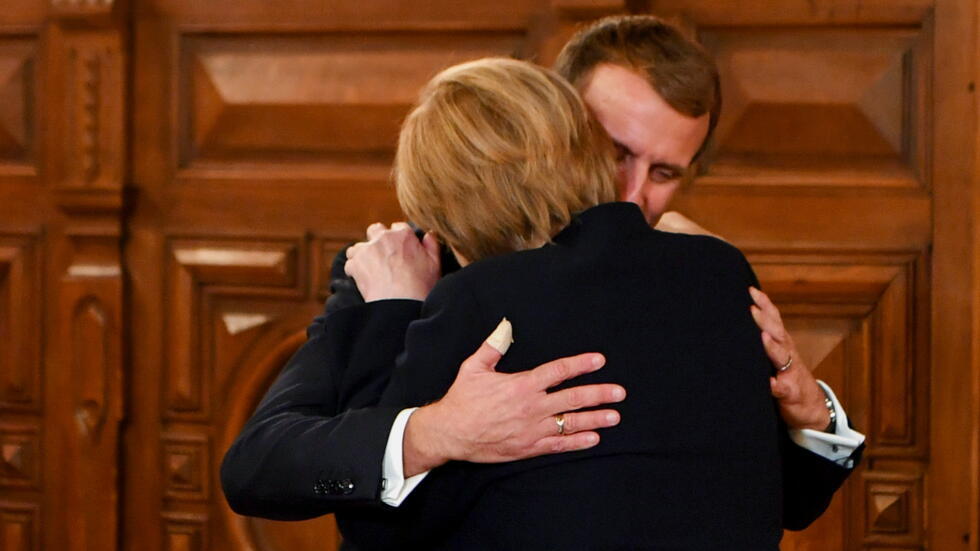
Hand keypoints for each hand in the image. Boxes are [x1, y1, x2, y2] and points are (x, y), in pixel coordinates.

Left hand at [344, 222, 440, 301]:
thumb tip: (428, 235)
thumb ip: (431, 245)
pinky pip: (350, 263)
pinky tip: (363, 279)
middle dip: (377, 239)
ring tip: (370, 268)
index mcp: (403, 235)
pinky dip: (354, 270)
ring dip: (362, 255)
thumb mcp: (435, 263)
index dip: (398, 237)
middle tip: (382, 255)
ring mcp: (367, 250)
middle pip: (375, 229)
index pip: (398, 227)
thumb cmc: (420, 286)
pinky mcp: (355, 264)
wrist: (401, 304)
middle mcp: (383, 238)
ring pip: (358, 246)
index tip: (398, 248)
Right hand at [402, 321, 625, 475]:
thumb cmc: (462, 399)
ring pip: (570, 423)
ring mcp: (532, 429)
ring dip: (595, 419)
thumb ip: (493, 346)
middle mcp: (532, 407)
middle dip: (599, 394)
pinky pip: (558, 445)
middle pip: (572, 398)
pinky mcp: (529, 447)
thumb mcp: (474, 367)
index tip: (598, 360)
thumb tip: (505, 325)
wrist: (451, 433)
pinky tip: (594, 438)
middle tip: (619, 392)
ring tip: (614, 416)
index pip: (558, 371)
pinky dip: (577, 442)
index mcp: (522, 385)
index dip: (580, 365)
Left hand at [749, 287, 830, 431]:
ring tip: (763, 337)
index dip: (764, 304)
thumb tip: (739, 320)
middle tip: (751, 308)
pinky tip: (769, 382)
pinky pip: (782, 388)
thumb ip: (764, 339)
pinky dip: (775, 385)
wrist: (811, 408)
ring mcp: (790, 373)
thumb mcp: (777, 355)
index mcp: (782, 343)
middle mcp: (787, 354)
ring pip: (782, 357)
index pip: (774, 320)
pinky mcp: (790, 393)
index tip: (751, 290)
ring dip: (772, 347)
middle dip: (765, 320)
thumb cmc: (787, 376)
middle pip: (777, 334)